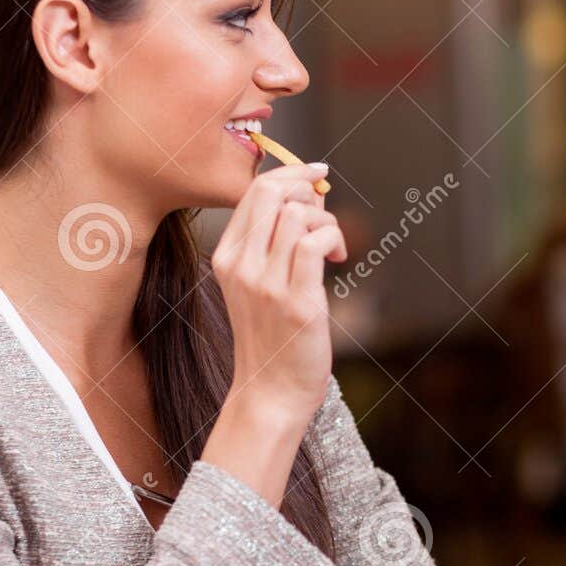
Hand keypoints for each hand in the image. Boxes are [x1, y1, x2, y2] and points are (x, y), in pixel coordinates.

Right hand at [209, 162, 344, 419]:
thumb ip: (273, 241)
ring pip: (298, 214)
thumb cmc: (272, 337)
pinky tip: (338, 259)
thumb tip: (308, 196)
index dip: (291, 173)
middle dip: (308, 188)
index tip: (316, 174)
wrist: (271, 391)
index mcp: (226, 257)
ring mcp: (267, 285)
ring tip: (332, 246)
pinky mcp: (297, 302)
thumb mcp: (258, 284)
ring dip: (326, 220)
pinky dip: (334, 240)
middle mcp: (241, 266)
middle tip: (325, 211)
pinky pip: (316, 244)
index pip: (254, 191)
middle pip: (273, 192)